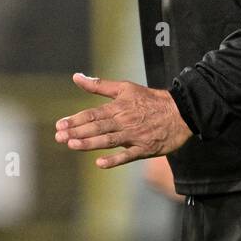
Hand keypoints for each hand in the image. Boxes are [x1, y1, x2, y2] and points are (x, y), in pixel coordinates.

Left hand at [55, 73, 192, 168]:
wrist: (181, 111)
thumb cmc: (150, 99)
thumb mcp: (124, 88)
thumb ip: (99, 85)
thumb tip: (76, 77)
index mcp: (118, 106)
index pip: (92, 113)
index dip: (75, 119)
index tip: (60, 125)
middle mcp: (124, 121)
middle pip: (97, 127)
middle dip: (77, 132)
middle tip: (59, 137)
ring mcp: (134, 135)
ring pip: (109, 140)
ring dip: (90, 143)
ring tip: (73, 145)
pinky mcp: (145, 148)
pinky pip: (128, 155)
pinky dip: (115, 160)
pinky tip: (100, 163)